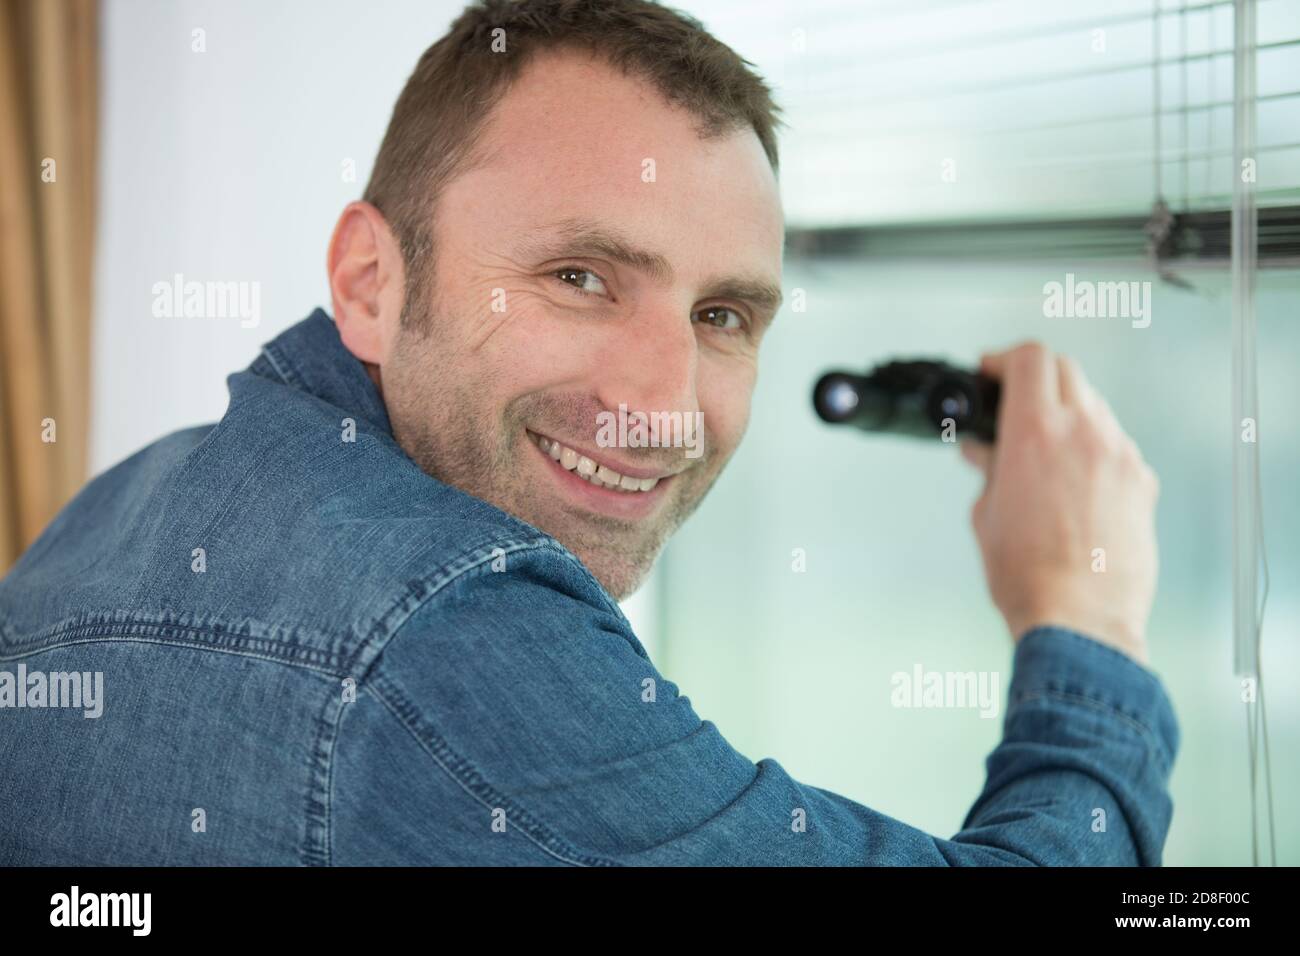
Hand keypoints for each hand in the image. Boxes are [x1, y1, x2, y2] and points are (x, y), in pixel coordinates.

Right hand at [959, 343, 1158, 664]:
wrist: (1078, 617)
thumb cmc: (1030, 576)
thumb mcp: (986, 515)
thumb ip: (987, 471)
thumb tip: (985, 454)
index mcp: (1035, 433)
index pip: (1029, 359)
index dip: (1004, 359)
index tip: (992, 371)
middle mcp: (1084, 434)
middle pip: (1066, 370)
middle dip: (1036, 377)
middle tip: (1014, 400)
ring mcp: (1120, 456)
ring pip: (1095, 407)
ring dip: (1067, 414)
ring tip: (1043, 448)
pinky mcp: (1142, 482)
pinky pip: (1117, 446)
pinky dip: (1093, 449)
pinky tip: (1074, 481)